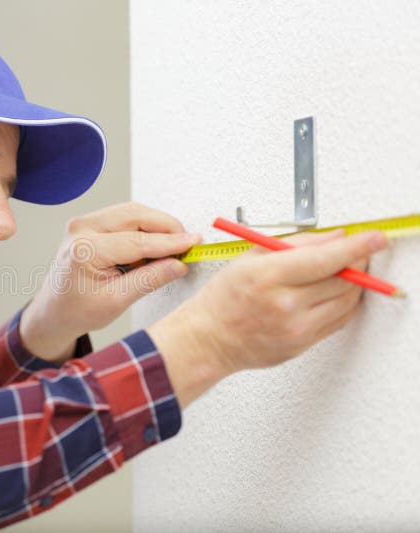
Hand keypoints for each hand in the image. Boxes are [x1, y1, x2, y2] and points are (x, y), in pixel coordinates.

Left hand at [20, 202, 201, 362]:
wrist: (54, 312)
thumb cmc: (77, 311)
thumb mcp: (116, 301)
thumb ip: (149, 280)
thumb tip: (179, 264)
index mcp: (84, 250)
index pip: (137, 241)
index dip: (170, 242)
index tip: (195, 243)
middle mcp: (81, 229)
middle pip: (135, 215)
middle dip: (166, 227)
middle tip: (189, 243)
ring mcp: (83, 222)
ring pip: (132, 212)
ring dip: (156, 226)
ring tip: (174, 247)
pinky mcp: (89, 223)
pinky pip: (124, 217)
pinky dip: (144, 228)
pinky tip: (155, 246)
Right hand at [147, 228, 389, 407]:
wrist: (209, 339)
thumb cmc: (224, 298)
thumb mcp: (251, 257)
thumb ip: (295, 244)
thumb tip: (334, 238)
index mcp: (268, 276)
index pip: (326, 259)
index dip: (357, 246)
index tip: (375, 237)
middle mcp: (285, 304)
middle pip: (343, 279)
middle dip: (356, 262)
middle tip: (355, 252)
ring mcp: (296, 328)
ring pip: (347, 301)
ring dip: (352, 283)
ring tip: (339, 273)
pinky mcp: (303, 344)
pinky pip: (339, 320)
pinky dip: (343, 304)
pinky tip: (330, 294)